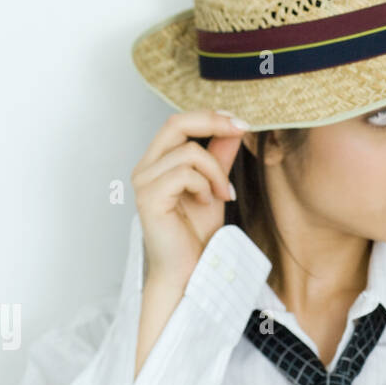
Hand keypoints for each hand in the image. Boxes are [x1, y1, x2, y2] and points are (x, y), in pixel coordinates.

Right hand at [132, 109, 248, 293]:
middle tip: (241, 129)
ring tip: (223, 194)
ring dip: (216, 171)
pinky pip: (184, 174)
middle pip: (175, 123)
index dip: (210, 116)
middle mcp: (146, 168)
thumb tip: (234, 127)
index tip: (241, 122)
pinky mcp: (148, 199)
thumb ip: (220, 156)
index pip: (178, 123)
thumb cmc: (197, 232)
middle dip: (213, 122)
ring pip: (188, 152)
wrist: (191, 268)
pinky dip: (204, 185)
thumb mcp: (215, 185)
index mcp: (158, 162)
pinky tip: (208, 202)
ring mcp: (144, 183)